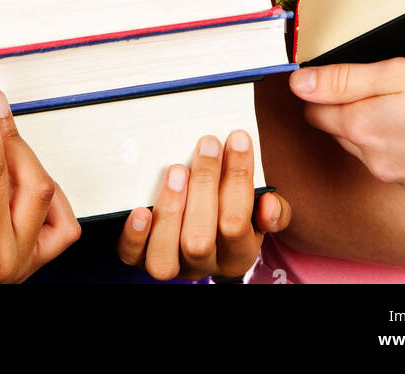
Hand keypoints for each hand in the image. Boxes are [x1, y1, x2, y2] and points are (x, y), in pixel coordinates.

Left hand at [116, 130, 291, 280]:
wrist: (206, 238)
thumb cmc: (231, 213)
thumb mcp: (258, 214)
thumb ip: (272, 210)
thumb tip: (269, 203)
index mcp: (237, 254)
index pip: (237, 224)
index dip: (238, 179)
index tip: (237, 138)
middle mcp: (203, 265)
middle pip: (200, 239)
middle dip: (204, 186)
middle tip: (208, 145)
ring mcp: (171, 265)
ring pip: (166, 254)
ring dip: (171, 210)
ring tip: (177, 170)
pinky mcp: (141, 259)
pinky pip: (132, 257)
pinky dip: (135, 235)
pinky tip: (140, 210)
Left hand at [290, 57, 404, 191]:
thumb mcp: (395, 72)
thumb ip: (343, 79)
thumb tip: (299, 84)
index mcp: (359, 126)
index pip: (314, 110)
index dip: (321, 88)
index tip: (337, 75)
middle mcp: (370, 159)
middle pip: (338, 129)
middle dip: (346, 107)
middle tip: (380, 84)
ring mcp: (394, 176)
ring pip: (364, 146)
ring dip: (372, 126)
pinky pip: (391, 161)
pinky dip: (397, 143)